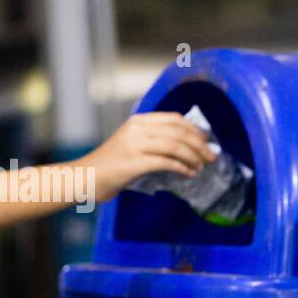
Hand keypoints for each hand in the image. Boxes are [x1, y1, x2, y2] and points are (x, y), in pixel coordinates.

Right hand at [79, 113, 217, 200]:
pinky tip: (189, 174)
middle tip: (212, 157)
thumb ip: (155, 141)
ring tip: (201, 168)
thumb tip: (187, 147)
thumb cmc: (112, 165)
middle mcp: (137, 129)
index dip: (195, 130)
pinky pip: (165, 163)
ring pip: (175, 146)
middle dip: (200, 145)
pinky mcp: (133, 163)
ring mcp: (134, 145)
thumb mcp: (133, 144)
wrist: (85, 177)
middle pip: (178, 132)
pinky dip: (182, 168)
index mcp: (139, 121)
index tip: (208, 142)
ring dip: (193, 158)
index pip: (174, 119)